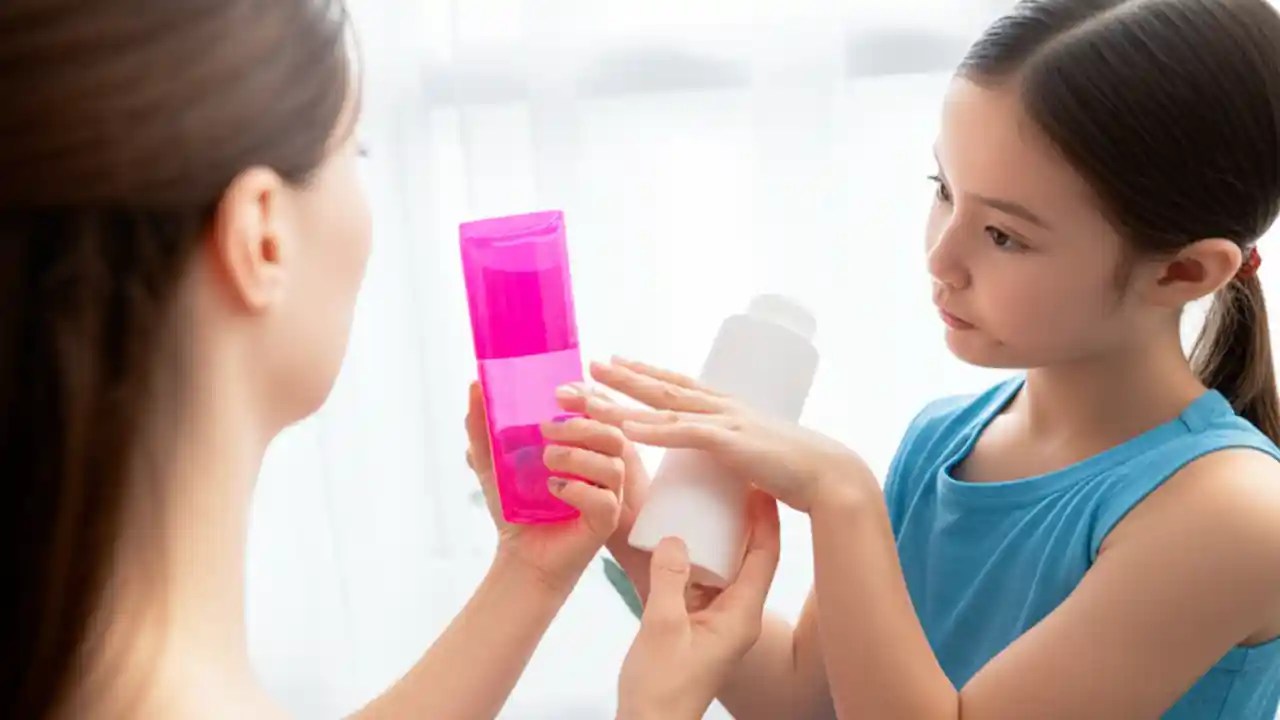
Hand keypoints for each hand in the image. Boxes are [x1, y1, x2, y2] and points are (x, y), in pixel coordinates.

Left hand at [465, 381, 634, 593]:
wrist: (519, 556)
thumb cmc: (515, 508)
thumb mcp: (492, 463)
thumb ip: (483, 427)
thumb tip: (474, 386)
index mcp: (584, 448)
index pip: (600, 414)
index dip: (587, 399)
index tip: (559, 394)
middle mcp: (601, 468)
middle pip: (613, 435)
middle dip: (581, 426)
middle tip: (546, 429)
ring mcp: (607, 495)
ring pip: (613, 465)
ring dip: (578, 456)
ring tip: (546, 461)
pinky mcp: (605, 521)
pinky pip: (605, 499)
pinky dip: (579, 490)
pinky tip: (554, 490)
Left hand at [588, 357, 871, 513]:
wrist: (830, 475)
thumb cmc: (796, 469)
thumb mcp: (754, 453)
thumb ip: (732, 452)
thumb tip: (722, 456)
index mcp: (726, 408)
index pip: (677, 384)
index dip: (644, 373)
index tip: (614, 365)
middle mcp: (722, 406)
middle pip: (661, 386)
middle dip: (621, 377)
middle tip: (584, 367)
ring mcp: (726, 421)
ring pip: (663, 405)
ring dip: (623, 399)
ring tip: (590, 391)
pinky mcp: (732, 443)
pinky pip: (684, 433)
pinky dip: (653, 430)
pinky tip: (626, 428)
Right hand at [617, 492, 781, 719]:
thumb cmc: (661, 689)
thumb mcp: (662, 627)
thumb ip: (669, 578)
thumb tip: (676, 538)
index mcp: (740, 616)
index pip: (764, 557)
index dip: (765, 518)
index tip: (760, 483)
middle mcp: (734, 616)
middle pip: (747, 557)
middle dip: (741, 520)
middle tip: (732, 480)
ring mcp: (714, 621)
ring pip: (720, 567)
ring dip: (713, 536)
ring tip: (705, 499)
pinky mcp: (693, 625)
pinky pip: (696, 581)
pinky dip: (689, 557)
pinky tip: (675, 536)